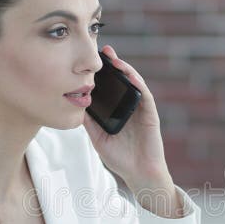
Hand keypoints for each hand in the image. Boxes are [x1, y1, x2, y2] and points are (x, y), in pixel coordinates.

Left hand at [82, 45, 169, 185]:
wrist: (140, 174)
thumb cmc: (120, 158)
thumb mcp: (97, 138)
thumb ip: (89, 121)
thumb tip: (74, 104)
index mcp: (117, 111)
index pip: (109, 87)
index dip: (101, 74)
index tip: (89, 62)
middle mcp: (129, 106)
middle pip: (121, 80)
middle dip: (112, 65)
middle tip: (102, 50)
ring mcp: (140, 108)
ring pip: (133, 83)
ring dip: (124, 68)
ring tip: (113, 57)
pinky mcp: (150, 114)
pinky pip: (144, 94)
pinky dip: (136, 82)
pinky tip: (127, 74)